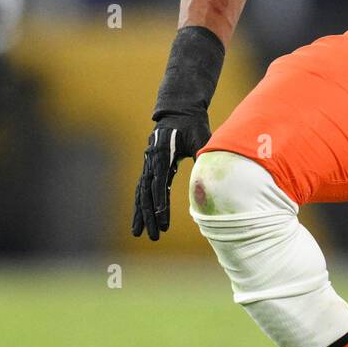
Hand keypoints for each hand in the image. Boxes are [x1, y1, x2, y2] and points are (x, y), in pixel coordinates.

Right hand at [131, 111, 210, 240]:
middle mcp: (151, 160)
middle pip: (146, 193)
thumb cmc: (193, 124)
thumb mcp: (200, 137)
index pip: (159, 182)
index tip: (161, 218)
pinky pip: (143, 189)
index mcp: (161, 153)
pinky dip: (141, 205)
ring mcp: (148, 164)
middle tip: (154, 236)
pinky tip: (141, 220)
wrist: (179, 110)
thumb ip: (201, 155)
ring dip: (141, 214)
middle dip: (149, 216)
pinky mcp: (150, 167)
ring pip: (141, 193)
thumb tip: (208, 176)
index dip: (160, 201)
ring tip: (139, 234)